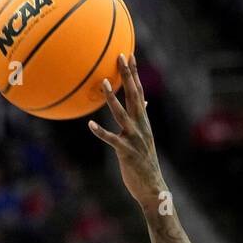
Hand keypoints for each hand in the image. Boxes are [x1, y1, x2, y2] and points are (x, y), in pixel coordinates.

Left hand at [87, 54, 165, 211]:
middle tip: (120, 56)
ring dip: (111, 98)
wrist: (152, 188)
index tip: (129, 54)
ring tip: (102, 82)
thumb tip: (145, 101)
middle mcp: (141, 126)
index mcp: (144, 122)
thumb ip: (142, 118)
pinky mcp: (126, 152)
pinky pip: (112, 140)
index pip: (139, 91)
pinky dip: (101, 132)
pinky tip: (90, 125)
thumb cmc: (144, 163)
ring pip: (122, 114)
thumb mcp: (145, 137)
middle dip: (127, 76)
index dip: (134, 73)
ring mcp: (134, 139)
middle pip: (133, 96)